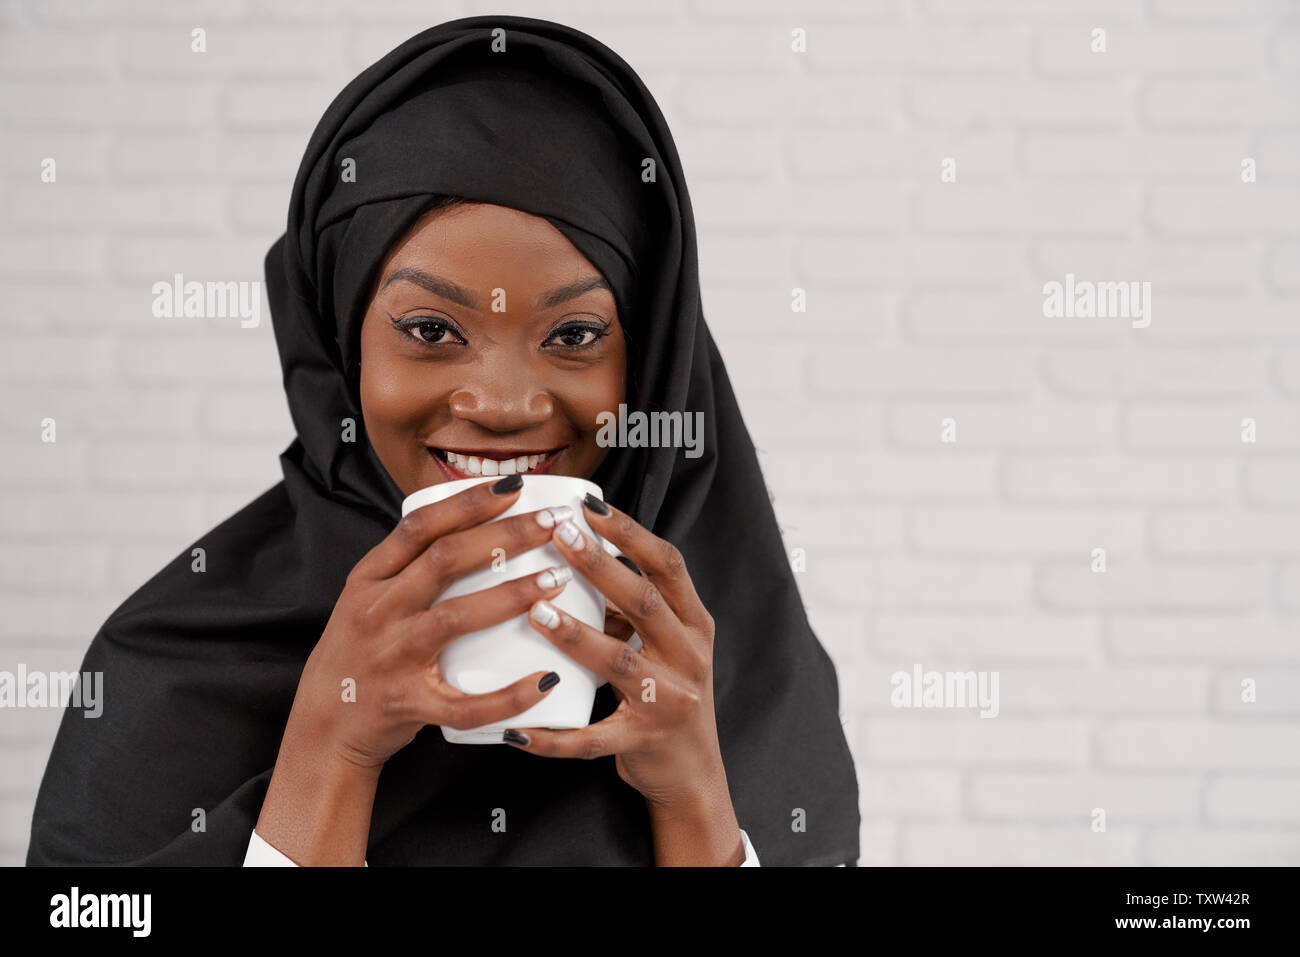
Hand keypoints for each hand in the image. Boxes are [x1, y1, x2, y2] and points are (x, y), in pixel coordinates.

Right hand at [289, 477, 574, 771]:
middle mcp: (377, 612)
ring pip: (455, 618)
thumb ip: (407, 567)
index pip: (418, 527)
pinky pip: (466, 705)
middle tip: (551, 523)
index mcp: (368, 580)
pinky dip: (509, 695)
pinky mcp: (409, 705)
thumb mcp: (366, 600)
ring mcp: (392, 659)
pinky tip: (546, 679)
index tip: (513, 487)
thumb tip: (472, 525)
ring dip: (511, 595)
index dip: (467, 503)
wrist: (321, 728)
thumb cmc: (357, 657)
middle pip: (444, 560)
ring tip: (556, 579)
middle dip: (504, 536)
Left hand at [503, 495, 729, 814]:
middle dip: (600, 565)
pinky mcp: (642, 742)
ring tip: (536, 612)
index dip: (630, 532)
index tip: (590, 506)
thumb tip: (577, 556)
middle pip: (644, 602)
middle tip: (558, 535)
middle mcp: (688, 657)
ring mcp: (667, 701)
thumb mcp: (664, 643)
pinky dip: (553, 736)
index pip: (668, 565)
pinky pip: (592, 739)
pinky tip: (518, 729)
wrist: (692, 772)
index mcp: (693, 624)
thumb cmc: (667, 694)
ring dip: (576, 636)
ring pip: (620, 664)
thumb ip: (630, 607)